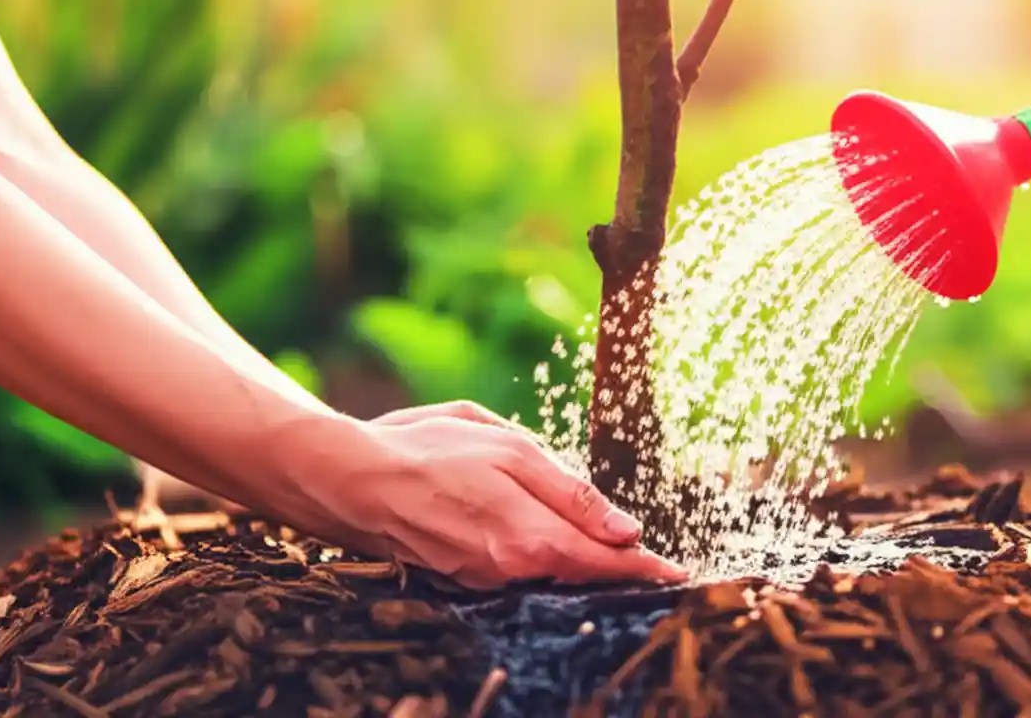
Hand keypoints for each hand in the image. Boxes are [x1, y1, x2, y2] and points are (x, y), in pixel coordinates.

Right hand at [289, 401, 687, 589]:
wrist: (350, 479)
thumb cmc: (429, 450)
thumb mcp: (508, 448)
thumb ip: (571, 493)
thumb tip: (625, 529)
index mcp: (530, 538)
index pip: (606, 564)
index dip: (646, 570)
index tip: (680, 574)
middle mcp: (511, 572)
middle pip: (582, 576)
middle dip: (620, 569)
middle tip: (657, 563)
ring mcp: (485, 581)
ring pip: (551, 575)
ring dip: (582, 564)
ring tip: (614, 552)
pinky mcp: (464, 579)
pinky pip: (518, 573)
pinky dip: (543, 561)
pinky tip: (551, 541)